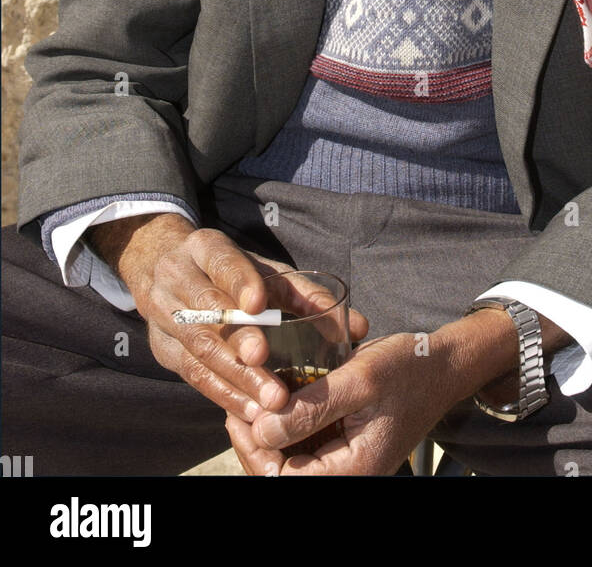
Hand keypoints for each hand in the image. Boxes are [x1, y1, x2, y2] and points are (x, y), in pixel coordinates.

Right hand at [92, 214, 368, 422]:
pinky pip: (194, 376)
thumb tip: (360, 326)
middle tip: (266, 363)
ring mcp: (165, 316)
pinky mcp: (164, 350)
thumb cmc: (230, 271)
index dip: (239, 283)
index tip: (258, 303)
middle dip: (238, 339)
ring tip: (270, 401)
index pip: (222, 262)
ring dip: (236, 377)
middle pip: (207, 311)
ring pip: (199, 348)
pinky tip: (250, 411)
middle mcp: (178, 278)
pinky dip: (224, 394)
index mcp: (205, 247)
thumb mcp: (263, 270)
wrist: (164, 268)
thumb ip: (307, 294)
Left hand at [226, 330, 460, 476]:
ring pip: (292, 461)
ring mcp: (346, 462)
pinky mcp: (344, 446)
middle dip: (258, 442)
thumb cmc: (409, 369)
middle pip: (284, 474)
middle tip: (240, 405)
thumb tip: (264, 430)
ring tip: (254, 399)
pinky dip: (289, 426)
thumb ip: (312, 408)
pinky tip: (278, 398)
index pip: (285, 479)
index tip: (242, 413)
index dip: (256, 450)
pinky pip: (306, 446)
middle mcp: (349, 473)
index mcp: (354, 470)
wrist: (442, 364)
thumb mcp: (360, 380)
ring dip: (271, 434)